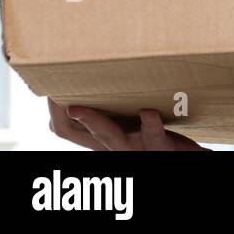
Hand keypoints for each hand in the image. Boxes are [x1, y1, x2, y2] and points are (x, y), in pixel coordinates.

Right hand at [48, 99, 211, 150]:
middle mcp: (114, 145)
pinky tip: (148, 113)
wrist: (184, 157)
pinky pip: (153, 137)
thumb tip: (101, 76)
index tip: (49, 89)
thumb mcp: (132, 123)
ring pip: (108, 137)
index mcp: (105, 138)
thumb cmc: (157, 135)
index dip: (55, 111)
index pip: (68, 128)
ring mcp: (136, 148)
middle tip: (52, 95)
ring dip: (92, 121)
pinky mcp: (160, 149)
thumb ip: (116, 108)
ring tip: (78, 108)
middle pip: (77, 133)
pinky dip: (150, 124)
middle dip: (62, 113)